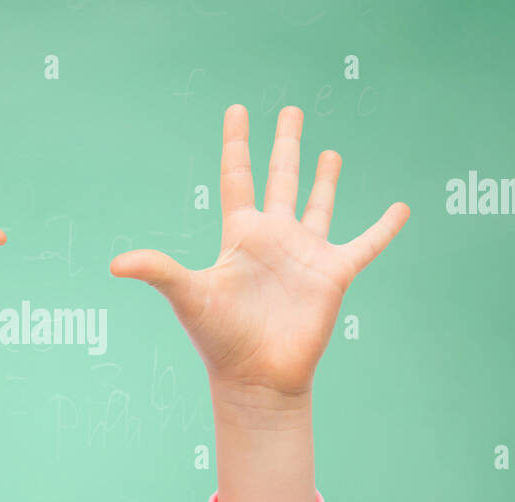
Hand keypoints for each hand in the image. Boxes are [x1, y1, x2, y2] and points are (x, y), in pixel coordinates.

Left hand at [110, 105, 407, 402]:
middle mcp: (273, 238)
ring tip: (330, 150)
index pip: (237, 178)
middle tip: (291, 110)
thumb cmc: (219, 340)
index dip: (237, 144)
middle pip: (280, 179)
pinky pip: (365, 245)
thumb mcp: (187, 297)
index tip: (237, 110)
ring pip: (319, 204)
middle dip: (285, 145)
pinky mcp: (333, 276)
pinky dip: (384, 228)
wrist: (257, 379)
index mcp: (240, 235)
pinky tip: (400, 209)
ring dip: (325, 178)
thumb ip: (157, 271)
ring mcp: (305, 255)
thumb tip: (114, 264)